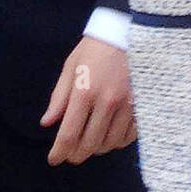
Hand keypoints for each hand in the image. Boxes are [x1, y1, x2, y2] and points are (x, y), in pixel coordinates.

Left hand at [40, 35, 136, 164]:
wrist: (128, 32)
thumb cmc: (95, 48)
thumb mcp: (71, 67)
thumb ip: (59, 98)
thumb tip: (47, 123)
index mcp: (85, 91)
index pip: (69, 133)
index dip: (60, 151)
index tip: (54, 159)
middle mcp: (107, 102)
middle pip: (90, 144)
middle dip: (76, 155)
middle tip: (70, 155)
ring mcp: (128, 106)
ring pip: (110, 144)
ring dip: (96, 149)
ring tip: (88, 144)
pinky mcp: (142, 106)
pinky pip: (129, 137)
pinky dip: (117, 142)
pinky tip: (109, 136)